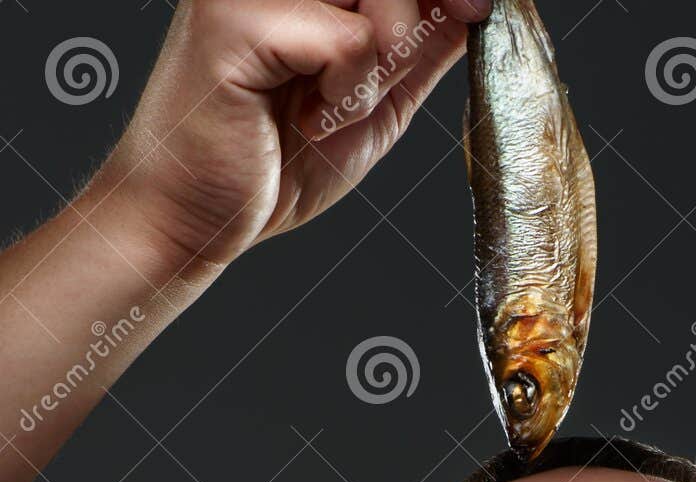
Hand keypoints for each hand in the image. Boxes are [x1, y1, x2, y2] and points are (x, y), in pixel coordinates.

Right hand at [94, 0, 490, 270]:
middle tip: (393, 70)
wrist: (195, 221)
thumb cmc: (271, 168)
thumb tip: (475, 5)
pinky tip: (307, 115)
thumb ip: (417, 51)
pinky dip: (348, 89)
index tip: (475, 8)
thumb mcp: (370, 104)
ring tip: (329, 105)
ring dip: (382, 63)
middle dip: (418, 20)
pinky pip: (350, 38)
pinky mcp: (236, 19)